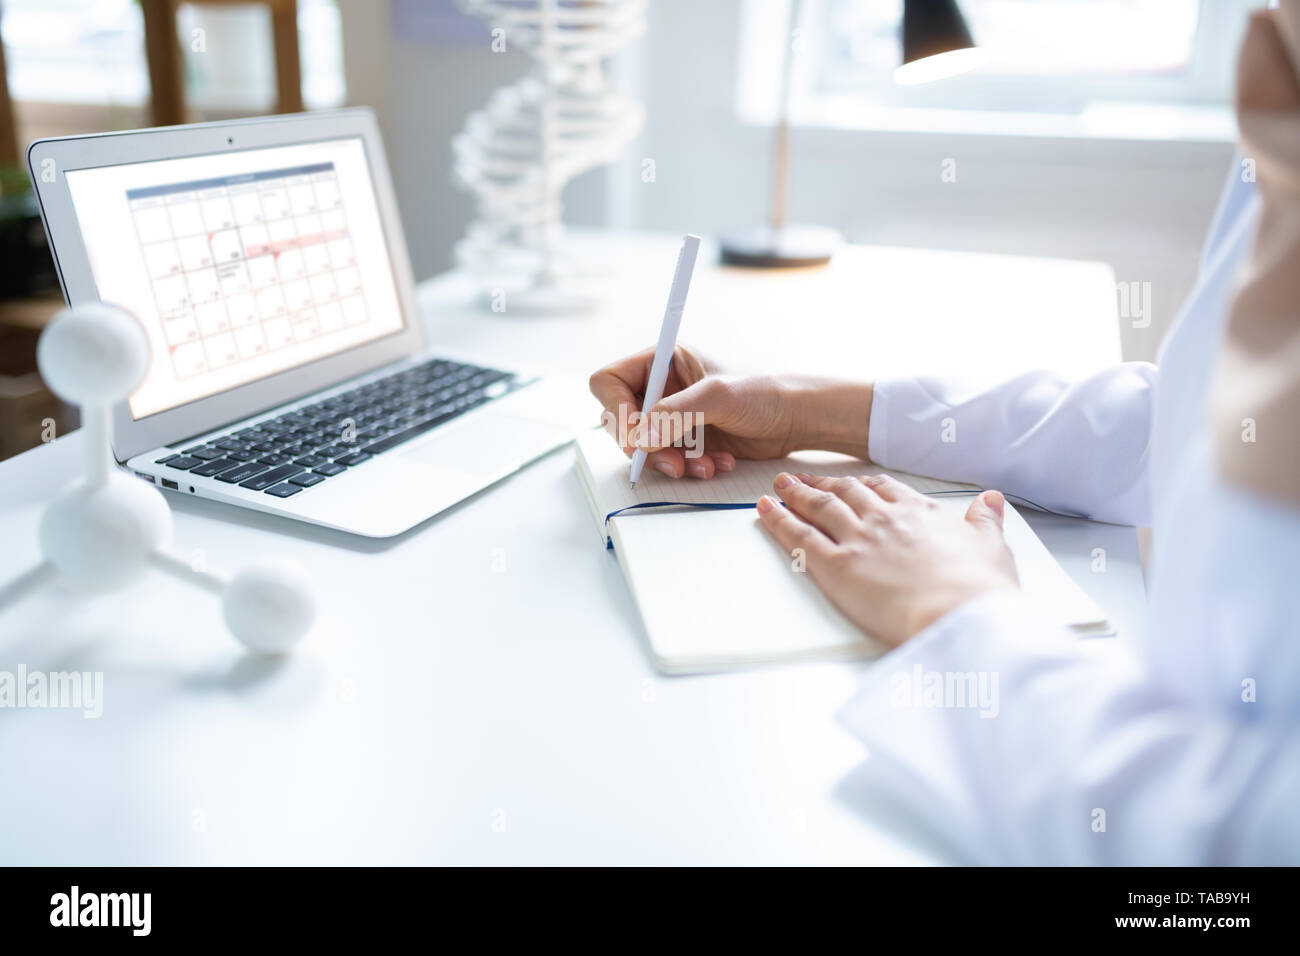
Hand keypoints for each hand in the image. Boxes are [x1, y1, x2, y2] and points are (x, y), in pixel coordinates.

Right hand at [588, 344, 871, 478]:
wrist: (798, 418)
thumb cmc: (765, 391)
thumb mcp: (717, 396)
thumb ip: (673, 414)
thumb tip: (637, 438)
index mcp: (663, 360)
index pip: (610, 382)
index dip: (616, 410)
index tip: (635, 436)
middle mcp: (663, 386)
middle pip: (623, 420)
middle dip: (644, 446)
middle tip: (671, 463)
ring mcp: (674, 414)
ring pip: (645, 446)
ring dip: (670, 462)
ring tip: (702, 467)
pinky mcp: (688, 439)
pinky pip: (669, 459)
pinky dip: (689, 467)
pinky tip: (716, 464)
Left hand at [756, 473, 1018, 647]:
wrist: (960, 614)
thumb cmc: (980, 590)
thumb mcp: (993, 548)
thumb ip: (987, 521)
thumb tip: (990, 500)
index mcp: (920, 513)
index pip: (884, 489)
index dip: (863, 485)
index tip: (851, 482)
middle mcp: (885, 519)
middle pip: (846, 493)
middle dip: (822, 484)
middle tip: (803, 480)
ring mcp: (858, 539)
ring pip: (819, 507)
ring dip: (796, 494)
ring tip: (780, 486)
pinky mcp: (836, 566)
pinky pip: (799, 537)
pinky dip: (778, 520)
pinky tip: (765, 509)